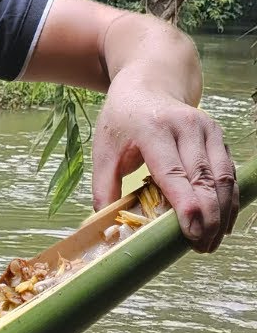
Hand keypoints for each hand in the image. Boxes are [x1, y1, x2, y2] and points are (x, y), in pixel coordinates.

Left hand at [92, 73, 237, 252]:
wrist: (147, 84)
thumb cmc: (121, 120)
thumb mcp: (103, 148)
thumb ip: (102, 185)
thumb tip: (104, 222)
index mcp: (152, 129)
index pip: (174, 173)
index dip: (186, 206)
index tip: (191, 234)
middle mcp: (185, 126)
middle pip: (204, 179)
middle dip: (206, 218)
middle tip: (199, 248)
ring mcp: (207, 129)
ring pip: (223, 178)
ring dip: (221, 213)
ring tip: (210, 242)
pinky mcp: (218, 135)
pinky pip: (229, 173)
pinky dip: (228, 200)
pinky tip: (221, 222)